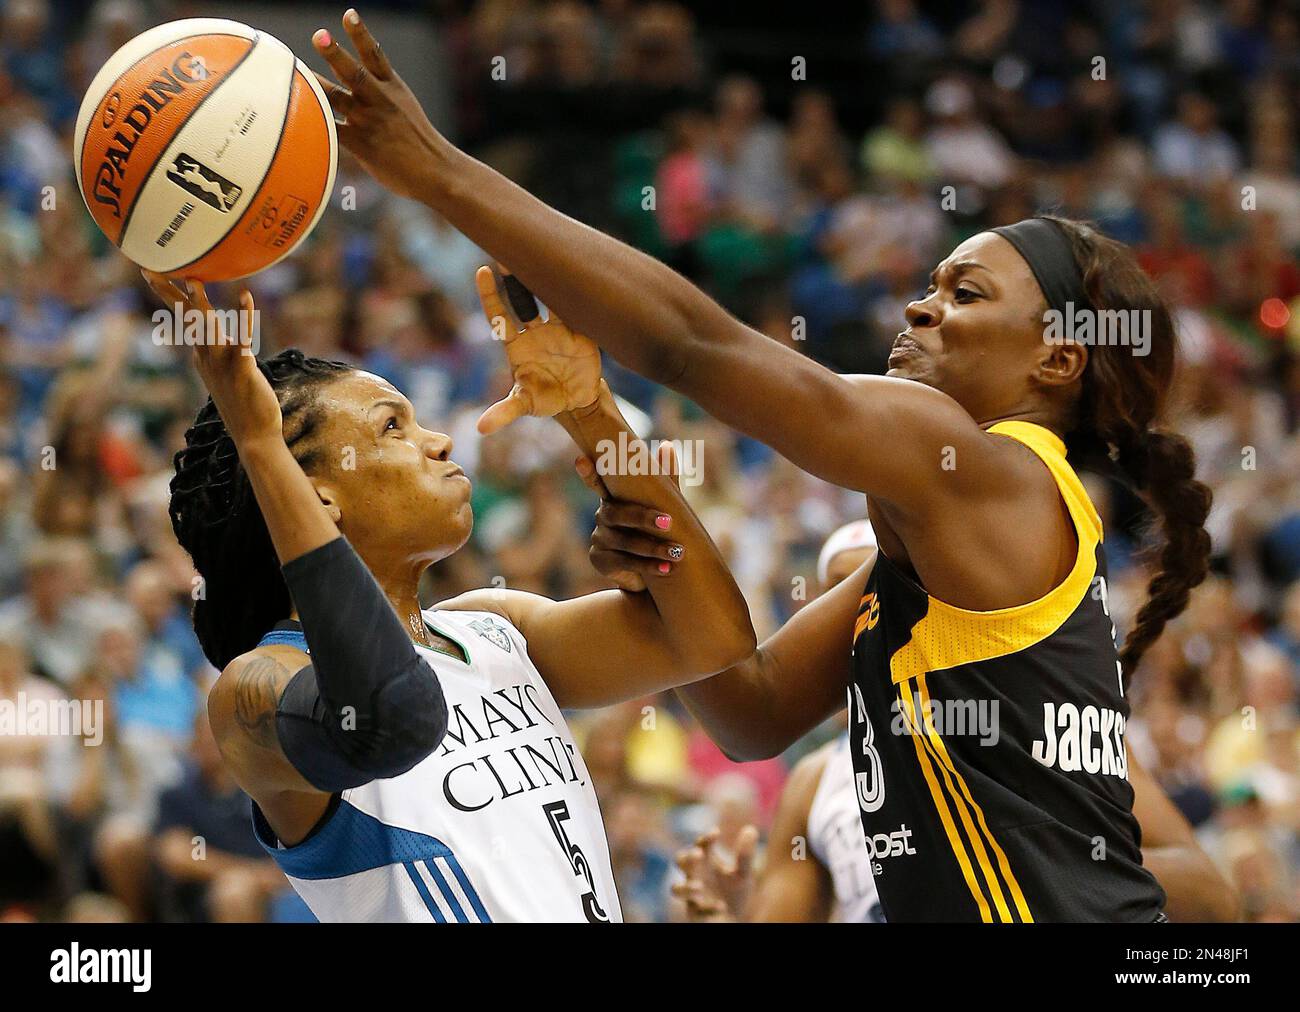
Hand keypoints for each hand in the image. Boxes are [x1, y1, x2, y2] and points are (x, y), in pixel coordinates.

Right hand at [141, 271, 281, 445]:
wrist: (253, 436)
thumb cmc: (243, 407)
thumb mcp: (223, 377)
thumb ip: (215, 358)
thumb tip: (204, 348)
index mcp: (202, 356)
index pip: (184, 319)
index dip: (169, 295)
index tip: (153, 274)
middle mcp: (206, 357)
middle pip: (185, 319)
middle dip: (168, 293)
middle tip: (148, 271)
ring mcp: (222, 362)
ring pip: (207, 327)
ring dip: (200, 304)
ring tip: (193, 280)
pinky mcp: (242, 367)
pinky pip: (243, 337)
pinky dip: (244, 316)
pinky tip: (246, 296)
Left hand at [312, 10, 443, 201]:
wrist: (435, 170)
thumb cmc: (417, 141)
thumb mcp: (402, 107)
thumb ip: (370, 90)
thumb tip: (338, 71)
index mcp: (393, 88)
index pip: (375, 55)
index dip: (361, 34)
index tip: (349, 15)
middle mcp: (380, 100)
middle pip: (354, 72)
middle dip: (335, 54)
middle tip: (320, 36)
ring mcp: (369, 121)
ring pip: (336, 98)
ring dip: (316, 84)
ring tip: (297, 72)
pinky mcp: (360, 143)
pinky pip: (331, 130)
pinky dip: (314, 122)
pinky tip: (295, 116)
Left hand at [474, 266, 602, 433]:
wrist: (577, 402)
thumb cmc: (544, 400)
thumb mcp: (524, 405)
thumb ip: (504, 412)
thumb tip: (480, 429)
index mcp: (516, 345)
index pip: (499, 315)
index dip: (491, 294)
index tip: (482, 271)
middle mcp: (535, 331)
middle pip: (523, 298)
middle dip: (516, 277)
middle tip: (508, 251)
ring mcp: (558, 329)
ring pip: (550, 297)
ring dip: (547, 278)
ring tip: (545, 250)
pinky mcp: (581, 331)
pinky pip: (578, 308)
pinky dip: (578, 293)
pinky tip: (578, 270)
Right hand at [574, 444, 683, 591]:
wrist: (651, 575)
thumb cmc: (656, 533)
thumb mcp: (665, 506)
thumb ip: (666, 480)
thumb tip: (667, 445)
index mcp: (615, 498)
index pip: (599, 482)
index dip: (588, 473)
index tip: (581, 460)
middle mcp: (603, 516)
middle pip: (618, 514)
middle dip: (644, 518)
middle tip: (669, 522)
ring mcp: (599, 538)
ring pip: (624, 541)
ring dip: (653, 547)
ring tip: (677, 552)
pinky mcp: (599, 560)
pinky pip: (623, 562)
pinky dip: (647, 565)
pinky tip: (666, 569)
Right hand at [671, 826, 759, 922]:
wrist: (737, 918)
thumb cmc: (736, 891)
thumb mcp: (744, 873)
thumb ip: (745, 855)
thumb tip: (750, 829)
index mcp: (706, 862)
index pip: (701, 845)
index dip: (706, 838)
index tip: (716, 832)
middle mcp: (696, 876)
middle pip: (680, 861)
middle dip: (687, 858)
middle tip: (698, 854)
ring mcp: (693, 896)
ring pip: (676, 889)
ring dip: (686, 887)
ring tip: (699, 886)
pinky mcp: (696, 914)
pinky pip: (696, 911)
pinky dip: (708, 908)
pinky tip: (721, 906)